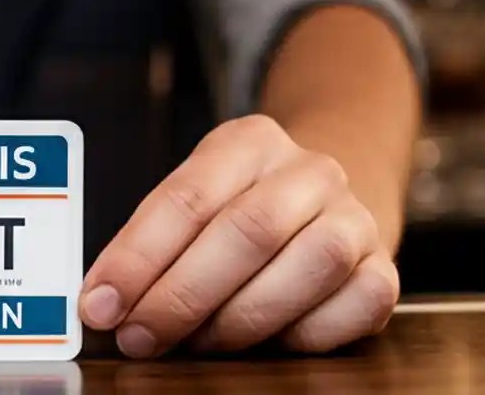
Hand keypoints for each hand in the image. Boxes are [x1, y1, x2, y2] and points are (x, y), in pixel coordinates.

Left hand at [79, 115, 398, 356]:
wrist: (328, 196)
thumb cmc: (241, 205)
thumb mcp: (195, 196)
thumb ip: (151, 240)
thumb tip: (103, 300)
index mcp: (248, 142)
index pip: (187, 197)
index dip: (138, 257)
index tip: (100, 303)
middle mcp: (309, 172)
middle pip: (248, 231)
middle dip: (182, 295)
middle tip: (139, 336)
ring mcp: (354, 218)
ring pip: (309, 266)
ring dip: (241, 319)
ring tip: (197, 343)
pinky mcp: (384, 268)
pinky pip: (354, 306)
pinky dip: (303, 334)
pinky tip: (266, 342)